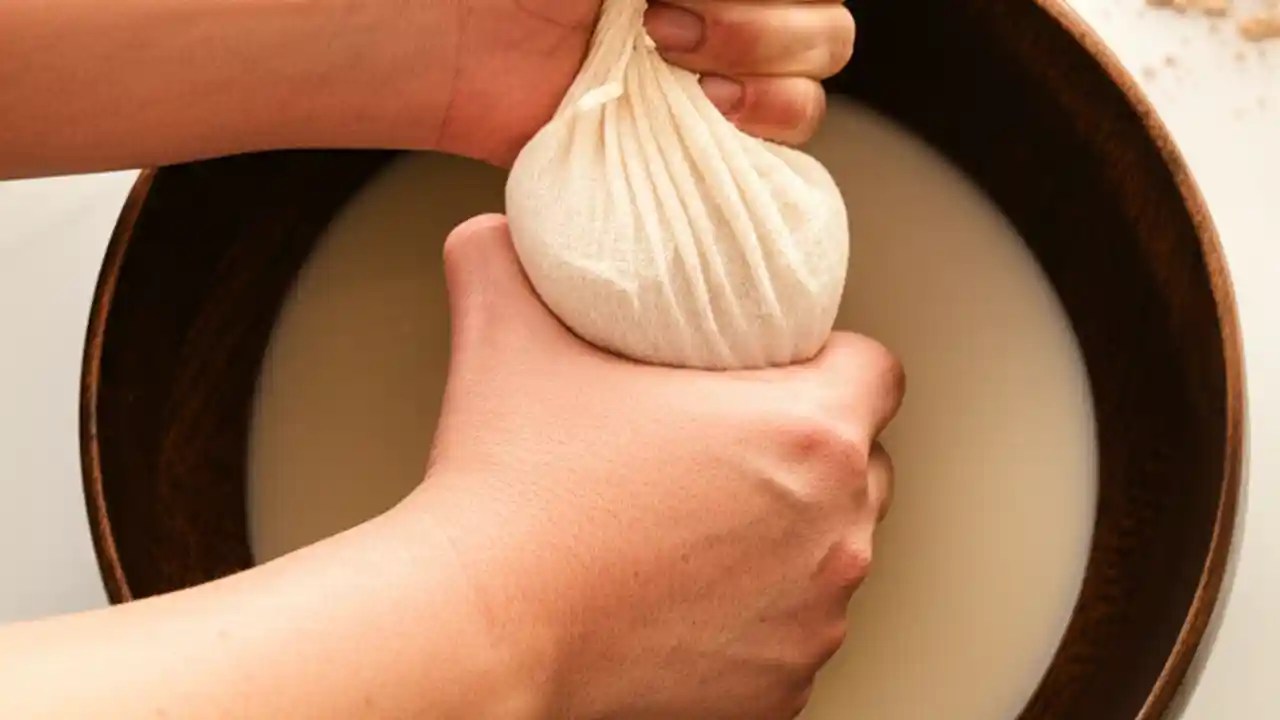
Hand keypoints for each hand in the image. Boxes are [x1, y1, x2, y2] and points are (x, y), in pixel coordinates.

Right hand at [393, 214, 903, 718]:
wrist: (480, 632)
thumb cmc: (512, 494)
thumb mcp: (508, 342)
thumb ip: (505, 263)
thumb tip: (490, 230)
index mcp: (809, 433)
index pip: (876, 373)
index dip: (830, 362)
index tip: (776, 370)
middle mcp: (836, 532)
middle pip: (859, 468)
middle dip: (809, 453)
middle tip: (724, 446)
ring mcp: (814, 621)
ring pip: (829, 556)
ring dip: (785, 537)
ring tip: (696, 525)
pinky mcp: (781, 694)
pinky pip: (790, 635)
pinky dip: (756, 617)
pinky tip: (683, 598)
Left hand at [433, 1, 856, 163]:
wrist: (447, 43)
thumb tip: (721, 6)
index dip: (774, 4)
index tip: (674, 1)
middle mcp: (730, 24)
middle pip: (829, 35)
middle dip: (763, 34)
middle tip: (661, 34)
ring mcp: (712, 91)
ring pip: (807, 99)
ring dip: (764, 91)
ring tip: (680, 90)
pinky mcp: (685, 156)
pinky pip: (762, 168)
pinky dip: (747, 150)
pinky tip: (694, 132)